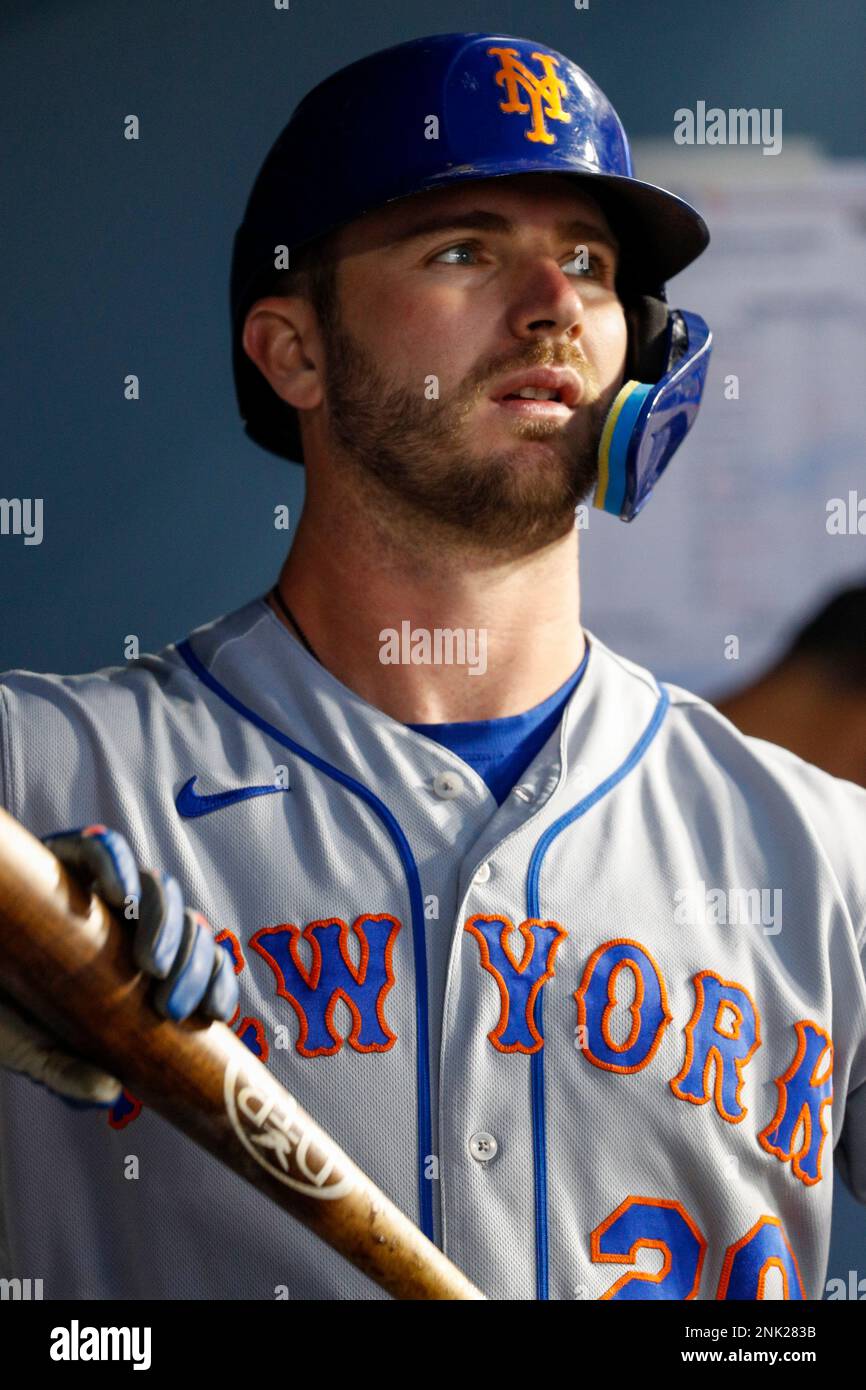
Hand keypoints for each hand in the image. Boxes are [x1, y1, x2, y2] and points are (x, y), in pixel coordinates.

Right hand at [0, 824, 238, 1105]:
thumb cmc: (3, 1007)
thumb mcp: (33, 1047)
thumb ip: (66, 1071)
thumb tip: (108, 1091)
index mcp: (135, 959)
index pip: (198, 959)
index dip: (216, 980)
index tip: (214, 1013)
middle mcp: (126, 919)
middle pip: (188, 924)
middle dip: (194, 963)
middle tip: (172, 1006)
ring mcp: (99, 886)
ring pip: (159, 888)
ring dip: (165, 924)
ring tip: (149, 965)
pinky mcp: (64, 858)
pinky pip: (102, 848)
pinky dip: (116, 866)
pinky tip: (116, 896)